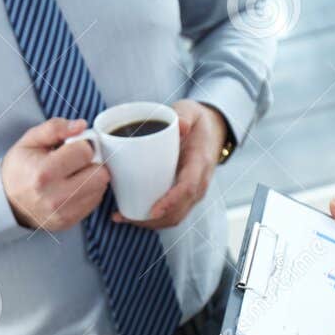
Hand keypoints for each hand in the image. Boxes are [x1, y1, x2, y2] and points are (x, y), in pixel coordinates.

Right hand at [1, 117, 108, 231]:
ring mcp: (63, 212)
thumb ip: (55, 128)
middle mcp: (55, 196)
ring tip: (74, 174)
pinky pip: (95, 202)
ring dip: (92, 177)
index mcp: (44, 173)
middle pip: (100, 174)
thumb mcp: (30, 140)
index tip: (73, 147)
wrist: (7, 201)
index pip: (85, 152)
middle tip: (77, 161)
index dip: (82, 145)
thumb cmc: (19, 167)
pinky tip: (73, 187)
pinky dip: (89, 191)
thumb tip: (82, 125)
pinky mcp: (69, 221)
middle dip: (92, 162)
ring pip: (100, 188)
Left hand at [112, 100, 226, 228]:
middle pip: (179, 211)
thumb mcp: (190, 111)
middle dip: (153, 220)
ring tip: (122, 217)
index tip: (152, 211)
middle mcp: (199, 183)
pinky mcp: (184, 195)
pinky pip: (171, 213)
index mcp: (200, 163)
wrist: (211, 131)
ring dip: (150, 223)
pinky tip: (130, 215)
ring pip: (175, 217)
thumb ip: (184, 115)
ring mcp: (193, 192)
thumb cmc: (196, 122)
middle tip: (125, 216)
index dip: (171, 202)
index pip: (188, 188)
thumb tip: (181, 125)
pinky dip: (152, 219)